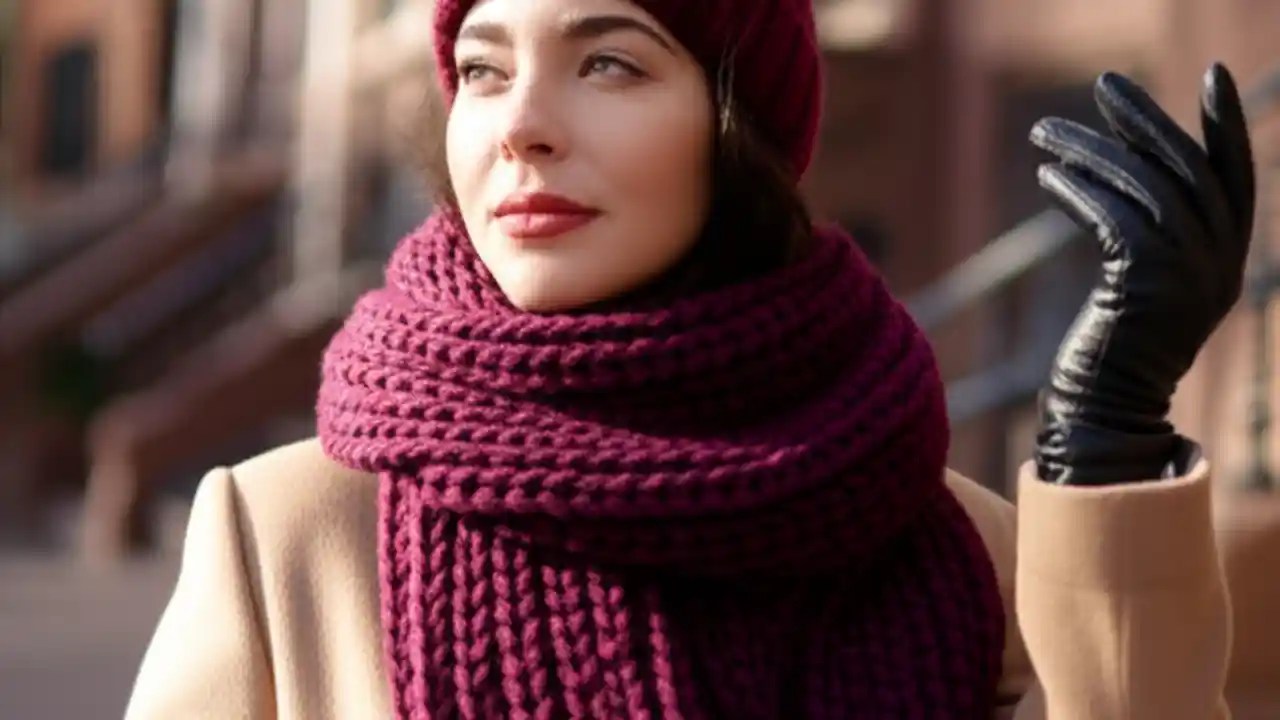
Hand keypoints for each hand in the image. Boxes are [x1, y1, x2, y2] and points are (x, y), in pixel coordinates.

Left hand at [1029, 63, 1255, 484]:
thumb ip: (1156, 234)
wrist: (1102, 414)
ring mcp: (1184, 276)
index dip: (1226, 125)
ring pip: (1142, 186)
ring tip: (1045, 132)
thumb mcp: (1148, 286)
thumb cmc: (1113, 351)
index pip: (1235, 177)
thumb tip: (1126, 164)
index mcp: (1226, 261)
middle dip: (1143, 120)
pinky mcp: (1141, 286)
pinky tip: (1047, 174)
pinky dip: (1077, 189)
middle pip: (1185, 168)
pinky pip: (1111, 217)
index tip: (1216, 73)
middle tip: (1104, 84)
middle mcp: (1216, 265)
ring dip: (1090, 150)